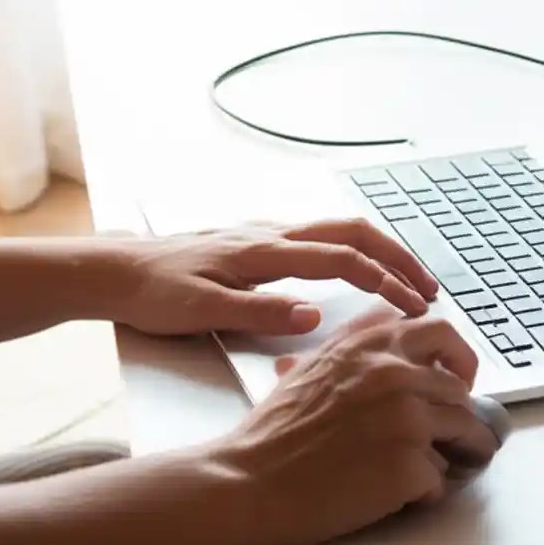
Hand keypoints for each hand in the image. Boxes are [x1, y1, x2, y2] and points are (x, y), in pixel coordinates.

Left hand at [106, 218, 439, 335]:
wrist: (113, 271)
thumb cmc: (153, 293)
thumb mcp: (202, 310)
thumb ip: (261, 312)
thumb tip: (315, 315)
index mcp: (266, 251)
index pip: (344, 260)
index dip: (386, 282)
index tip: (415, 307)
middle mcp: (272, 234)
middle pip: (355, 230)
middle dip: (399, 255)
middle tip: (430, 286)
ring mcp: (266, 234)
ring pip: (340, 229)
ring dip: (381, 249)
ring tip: (406, 277)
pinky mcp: (258, 242)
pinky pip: (321, 236)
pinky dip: (355, 249)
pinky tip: (355, 268)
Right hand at [208, 306, 497, 544]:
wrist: (249, 480)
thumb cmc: (274, 431)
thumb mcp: (314, 363)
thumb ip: (356, 339)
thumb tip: (389, 322)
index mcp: (373, 345)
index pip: (443, 331)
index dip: (456, 357)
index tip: (457, 376)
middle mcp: (396, 373)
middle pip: (460, 388)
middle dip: (458, 413)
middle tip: (452, 431)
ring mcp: (407, 418)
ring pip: (465, 430)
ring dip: (453, 451)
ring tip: (432, 466)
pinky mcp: (410, 464)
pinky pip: (441, 478)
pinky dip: (425, 490)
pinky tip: (398, 494)